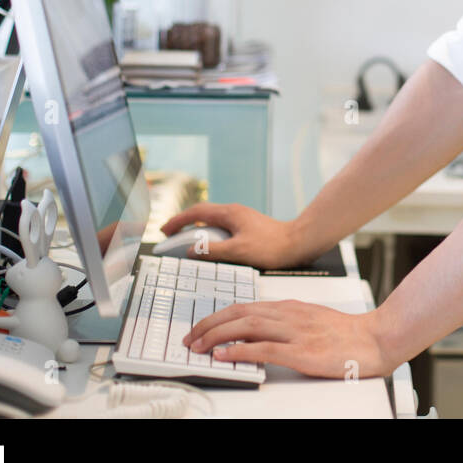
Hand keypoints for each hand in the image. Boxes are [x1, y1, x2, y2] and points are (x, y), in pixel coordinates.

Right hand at [158, 203, 308, 269]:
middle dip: (184, 224)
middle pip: (202, 214)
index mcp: (229, 213)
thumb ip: (212, 251)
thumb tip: (191, 250)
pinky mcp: (248, 226)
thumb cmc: (271, 247)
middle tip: (170, 236)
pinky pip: (222, 227)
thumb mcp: (237, 251)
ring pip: (212, 221)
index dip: (177, 221)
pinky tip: (210, 247)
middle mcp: (234, 211)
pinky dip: (210, 235)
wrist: (298, 243)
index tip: (164, 231)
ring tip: (185, 244)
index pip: (196, 213)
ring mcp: (241, 218)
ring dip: (197, 230)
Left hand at [183, 300, 393, 378]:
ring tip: (199, 346)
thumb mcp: (310, 320)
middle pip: (239, 313)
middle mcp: (289, 315)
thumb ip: (284, 323)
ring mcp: (296, 332)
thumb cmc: (346, 334)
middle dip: (209, 325)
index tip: (200, 327)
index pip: (244, 306)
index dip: (217, 316)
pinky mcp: (303, 351)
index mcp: (289, 307)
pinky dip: (241, 351)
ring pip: (247, 327)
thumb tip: (257, 333)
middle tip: (190, 338)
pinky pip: (265, 349)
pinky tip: (225, 355)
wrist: (376, 338)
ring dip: (218, 336)